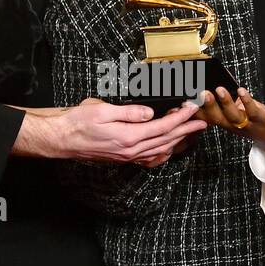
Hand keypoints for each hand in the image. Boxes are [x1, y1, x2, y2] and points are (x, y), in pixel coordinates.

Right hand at [17, 97, 205, 161]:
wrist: (61, 139)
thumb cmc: (77, 122)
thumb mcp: (102, 110)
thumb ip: (128, 112)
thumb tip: (149, 113)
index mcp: (128, 137)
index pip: (163, 126)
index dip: (181, 116)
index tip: (193, 107)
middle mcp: (131, 150)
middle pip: (167, 140)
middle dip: (187, 130)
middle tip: (203, 122)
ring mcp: (128, 157)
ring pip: (161, 150)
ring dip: (178, 140)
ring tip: (191, 132)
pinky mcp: (123, 157)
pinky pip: (149, 158)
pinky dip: (163, 152)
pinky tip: (168, 147)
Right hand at [194, 86, 264, 164]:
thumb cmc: (254, 122)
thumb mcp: (234, 113)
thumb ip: (223, 102)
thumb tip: (212, 82)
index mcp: (223, 123)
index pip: (204, 118)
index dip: (192, 112)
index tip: (180, 104)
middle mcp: (232, 125)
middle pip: (215, 118)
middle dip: (206, 106)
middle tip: (198, 94)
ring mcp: (246, 124)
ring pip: (232, 115)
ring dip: (225, 102)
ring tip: (218, 89)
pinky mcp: (260, 120)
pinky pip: (252, 111)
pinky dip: (247, 101)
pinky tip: (242, 91)